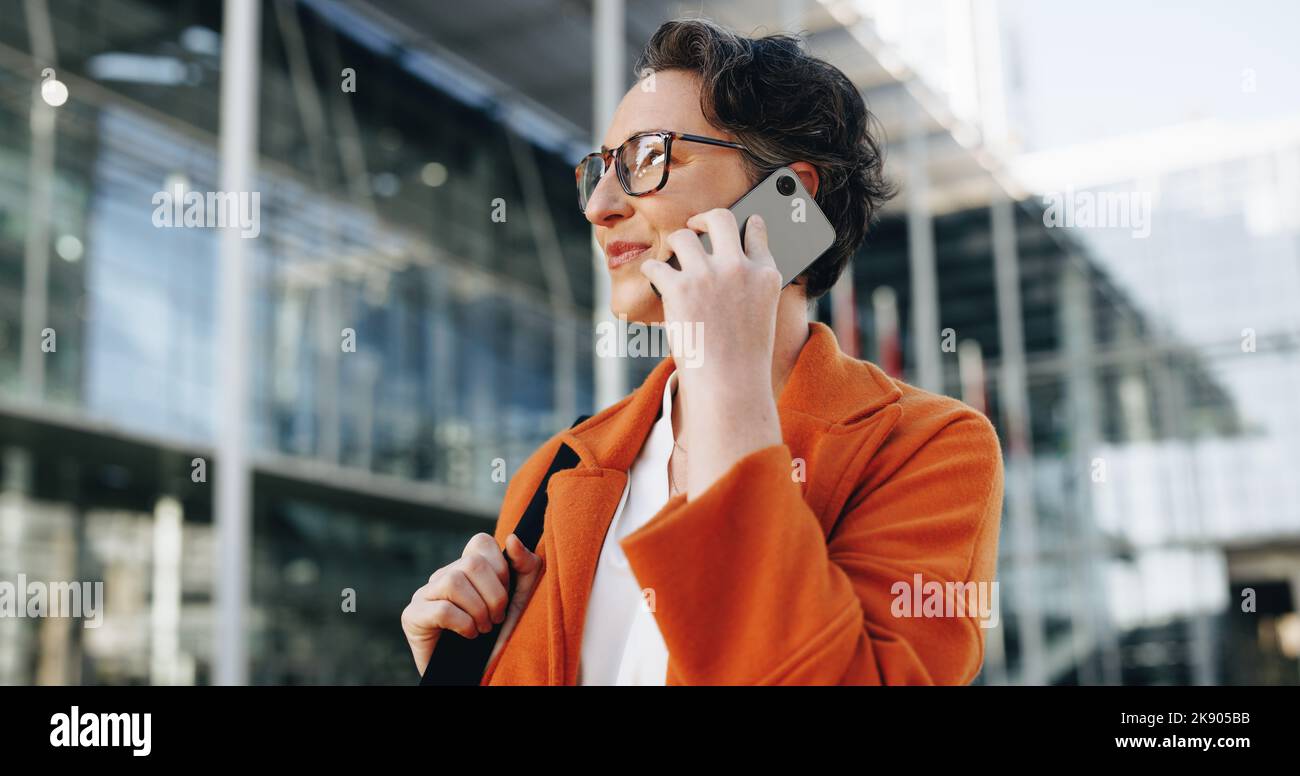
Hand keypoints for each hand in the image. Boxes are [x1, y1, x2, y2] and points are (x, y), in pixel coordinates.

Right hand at [400, 532, 542, 676]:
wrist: (479, 672)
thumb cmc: (499, 635)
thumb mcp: (522, 599)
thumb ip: (526, 567)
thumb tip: (512, 538)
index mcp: (466, 567)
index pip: (480, 542)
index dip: (500, 567)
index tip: (506, 593)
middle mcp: (443, 575)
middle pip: (471, 563)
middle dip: (495, 594)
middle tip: (498, 618)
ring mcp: (424, 594)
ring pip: (454, 582)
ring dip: (478, 610)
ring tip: (483, 628)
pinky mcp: (412, 616)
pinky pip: (441, 610)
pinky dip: (463, 625)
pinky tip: (468, 635)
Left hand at [640, 209, 781, 386]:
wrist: (730, 386)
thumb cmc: (743, 359)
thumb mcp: (760, 316)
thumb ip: (749, 286)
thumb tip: (727, 268)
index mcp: (765, 274)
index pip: (757, 231)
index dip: (745, 224)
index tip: (738, 224)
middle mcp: (739, 267)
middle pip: (721, 218)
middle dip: (704, 218)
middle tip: (694, 226)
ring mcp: (708, 275)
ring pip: (684, 237)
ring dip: (674, 247)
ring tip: (671, 260)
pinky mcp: (679, 288)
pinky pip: (657, 266)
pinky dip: (652, 271)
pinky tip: (652, 277)